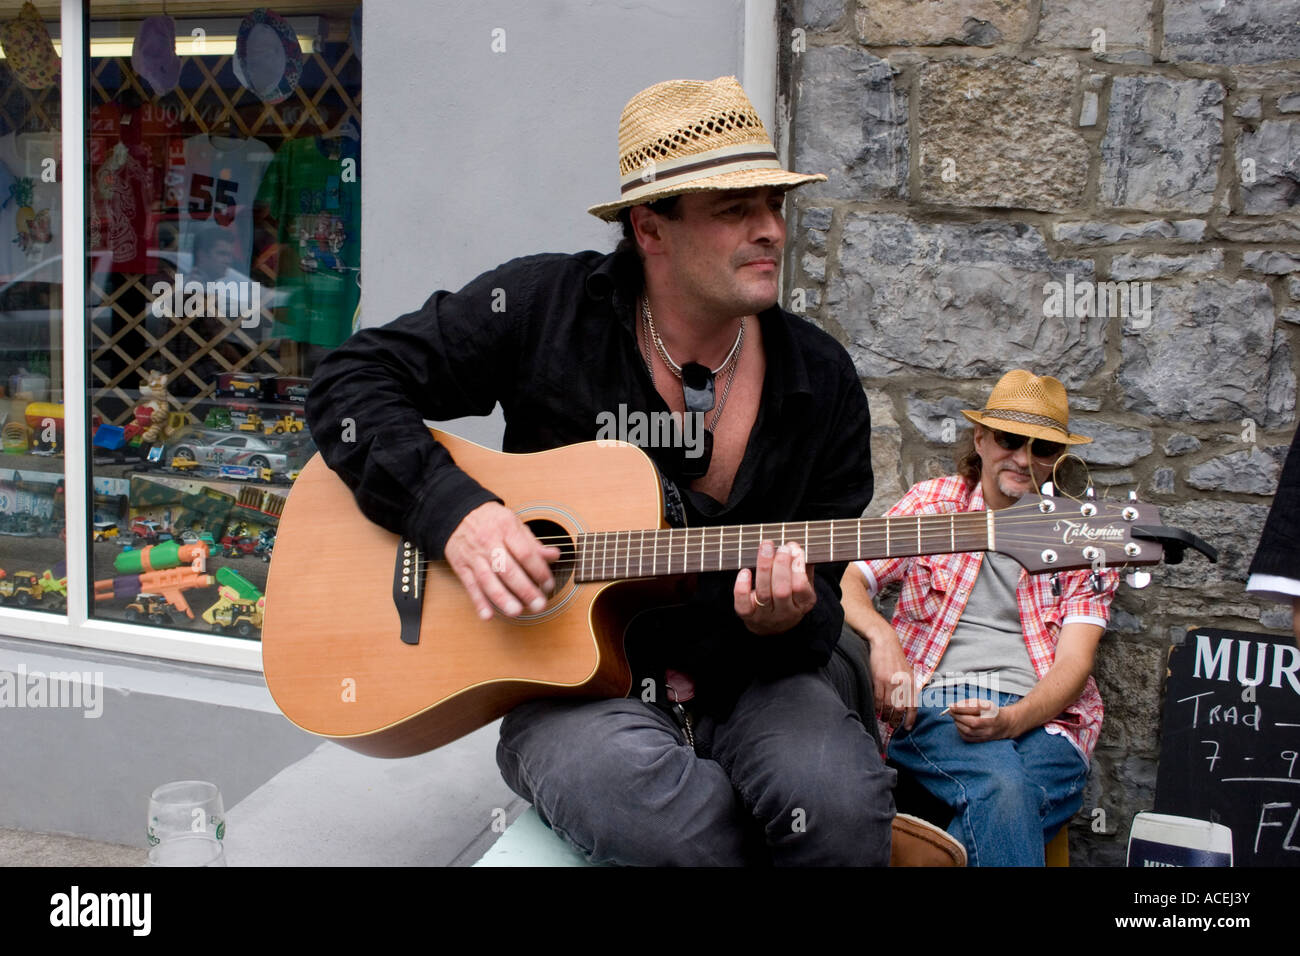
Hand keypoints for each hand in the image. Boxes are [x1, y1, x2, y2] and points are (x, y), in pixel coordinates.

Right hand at [443, 502, 559, 620]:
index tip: (548, 585)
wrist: (457, 514)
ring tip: (516, 611)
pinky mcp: (461, 567)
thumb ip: (533, 543)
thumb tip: (554, 556)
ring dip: (502, 598)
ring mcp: (474, 556)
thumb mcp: (514, 524)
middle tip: (538, 605)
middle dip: (524, 589)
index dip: (539, 571)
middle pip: (507, 569)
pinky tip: (488, 615)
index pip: (525, 553)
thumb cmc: (492, 521)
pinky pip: (470, 586)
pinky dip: (478, 602)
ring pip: (488, 580)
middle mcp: (489, 543)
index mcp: (506, 529)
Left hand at [734, 540, 816, 635]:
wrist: (773, 626)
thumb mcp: (803, 586)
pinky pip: (743, 605)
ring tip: (766, 547)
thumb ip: (802, 568)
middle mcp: (785, 613)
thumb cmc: (789, 598)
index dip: (798, 568)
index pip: (800, 588)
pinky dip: (742, 587)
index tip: (795, 550)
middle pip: (781, 590)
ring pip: (763, 593)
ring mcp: (765, 616)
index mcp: (802, 605)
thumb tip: (795, 547)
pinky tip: (744, 571)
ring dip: (764, 568)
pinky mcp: (748, 616)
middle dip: (781, 566)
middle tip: (781, 547)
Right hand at [868, 630, 916, 730]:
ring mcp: (890, 681)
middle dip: (896, 720)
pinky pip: (878, 698)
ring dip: (885, 715)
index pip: (913, 705)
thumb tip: (909, 703)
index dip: (910, 719)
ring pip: (888, 705)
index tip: (906, 728)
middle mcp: (902, 683)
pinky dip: (877, 707)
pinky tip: (877, 711)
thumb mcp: (907, 671)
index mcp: (911, 682)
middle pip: (900, 708)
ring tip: (884, 719)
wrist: (885, 642)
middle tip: (892, 725)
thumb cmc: (895, 657)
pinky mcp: (879, 679)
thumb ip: (909, 686)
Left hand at [948, 698, 1023, 742]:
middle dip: (958, 716)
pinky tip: (960, 725)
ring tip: (956, 717)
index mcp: (992, 711)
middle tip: (951, 711)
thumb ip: (969, 703)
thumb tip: (954, 706)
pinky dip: (960, 731)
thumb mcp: (983, 702)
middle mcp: (991, 724)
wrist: (1004, 723)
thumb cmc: (990, 711)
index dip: (961, 708)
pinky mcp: (983, 740)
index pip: (975, 709)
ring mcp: (988, 734)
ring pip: (969, 731)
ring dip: (958, 723)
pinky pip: (968, 738)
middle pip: (972, 722)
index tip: (951, 706)